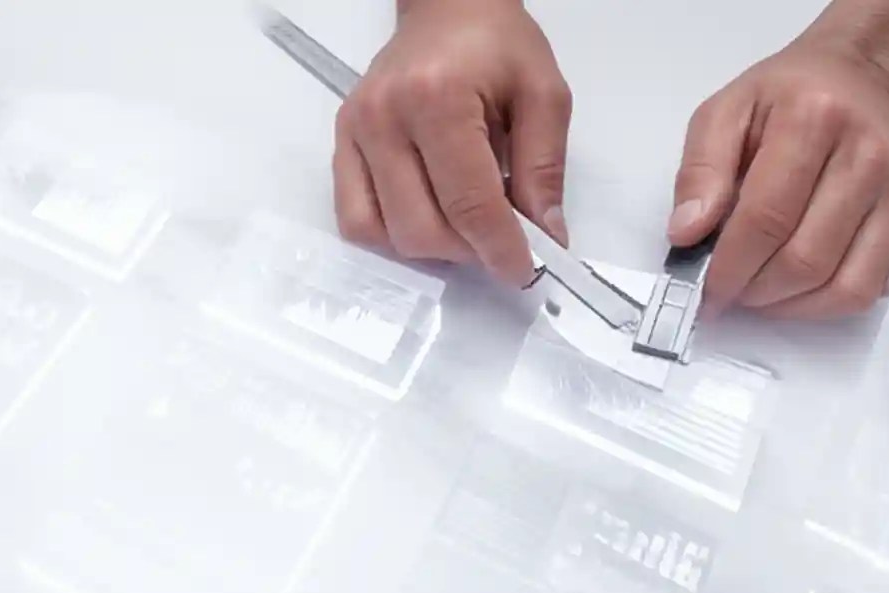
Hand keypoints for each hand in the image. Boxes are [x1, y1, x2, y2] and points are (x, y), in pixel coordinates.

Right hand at [333, 0, 571, 286]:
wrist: (447, 8)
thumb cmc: (496, 45)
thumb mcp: (544, 95)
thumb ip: (544, 170)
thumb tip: (547, 239)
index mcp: (438, 99)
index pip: (469, 202)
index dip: (500, 248)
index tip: (524, 271)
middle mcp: (385, 118)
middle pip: (421, 228)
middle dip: (468, 251)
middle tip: (500, 242)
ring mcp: (355, 133)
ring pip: (385, 234)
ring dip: (431, 248)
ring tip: (464, 226)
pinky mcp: (341, 145)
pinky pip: (355, 220)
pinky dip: (392, 236)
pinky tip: (426, 217)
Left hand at [667, 37, 888, 318]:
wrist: (849, 79)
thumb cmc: (779, 101)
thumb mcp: (722, 115)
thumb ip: (699, 173)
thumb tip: (686, 234)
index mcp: (812, 120)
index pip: (766, 219)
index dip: (729, 268)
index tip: (703, 290)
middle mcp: (867, 155)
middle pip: (807, 260)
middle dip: (756, 292)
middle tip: (728, 291)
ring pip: (849, 285)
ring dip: (794, 306)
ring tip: (760, 292)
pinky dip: (846, 301)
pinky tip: (812, 289)